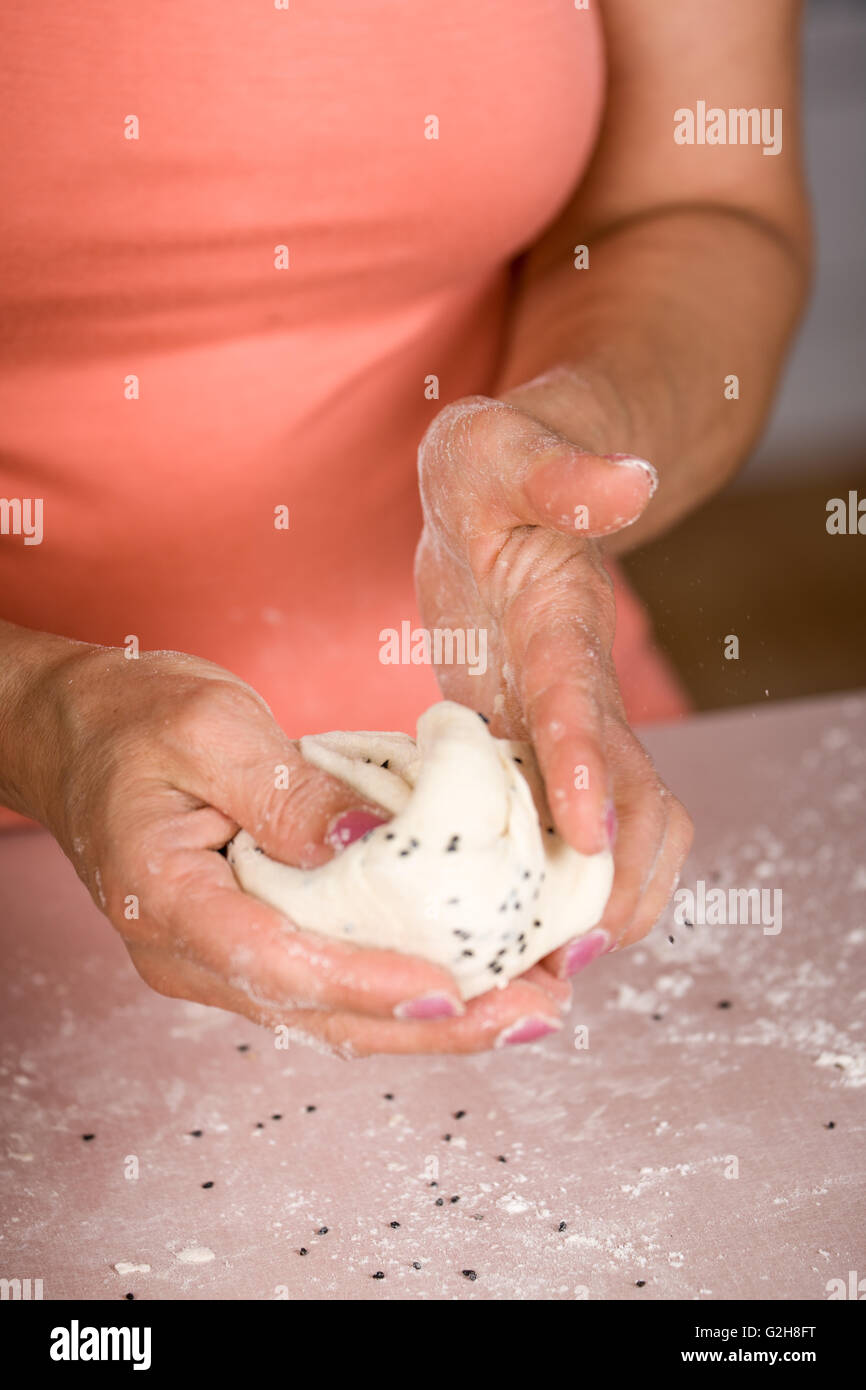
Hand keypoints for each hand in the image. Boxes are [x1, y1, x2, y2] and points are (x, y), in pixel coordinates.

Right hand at [18, 643, 568, 1053]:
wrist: (76, 733)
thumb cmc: (132, 721)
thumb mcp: (211, 728)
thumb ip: (286, 790)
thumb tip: (373, 841)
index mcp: (168, 901)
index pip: (278, 964)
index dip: (370, 986)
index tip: (454, 990)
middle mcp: (188, 953)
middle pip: (320, 1015)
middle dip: (433, 1025)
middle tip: (533, 1012)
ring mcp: (216, 958)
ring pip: (331, 1014)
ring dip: (431, 1018)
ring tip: (527, 1005)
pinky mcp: (246, 944)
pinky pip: (329, 984)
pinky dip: (400, 988)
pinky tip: (468, 977)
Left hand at [415, 392, 692, 967]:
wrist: (508, 489)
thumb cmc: (497, 464)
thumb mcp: (501, 445)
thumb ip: (557, 466)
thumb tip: (624, 479)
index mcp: (561, 624)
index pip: (582, 702)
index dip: (587, 769)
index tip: (585, 839)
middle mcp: (576, 686)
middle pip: (634, 795)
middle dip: (621, 876)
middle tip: (574, 953)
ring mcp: (558, 720)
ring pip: (610, 825)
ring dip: (594, 897)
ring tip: (548, 969)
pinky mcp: (528, 739)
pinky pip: (553, 824)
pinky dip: (546, 880)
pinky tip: (509, 930)